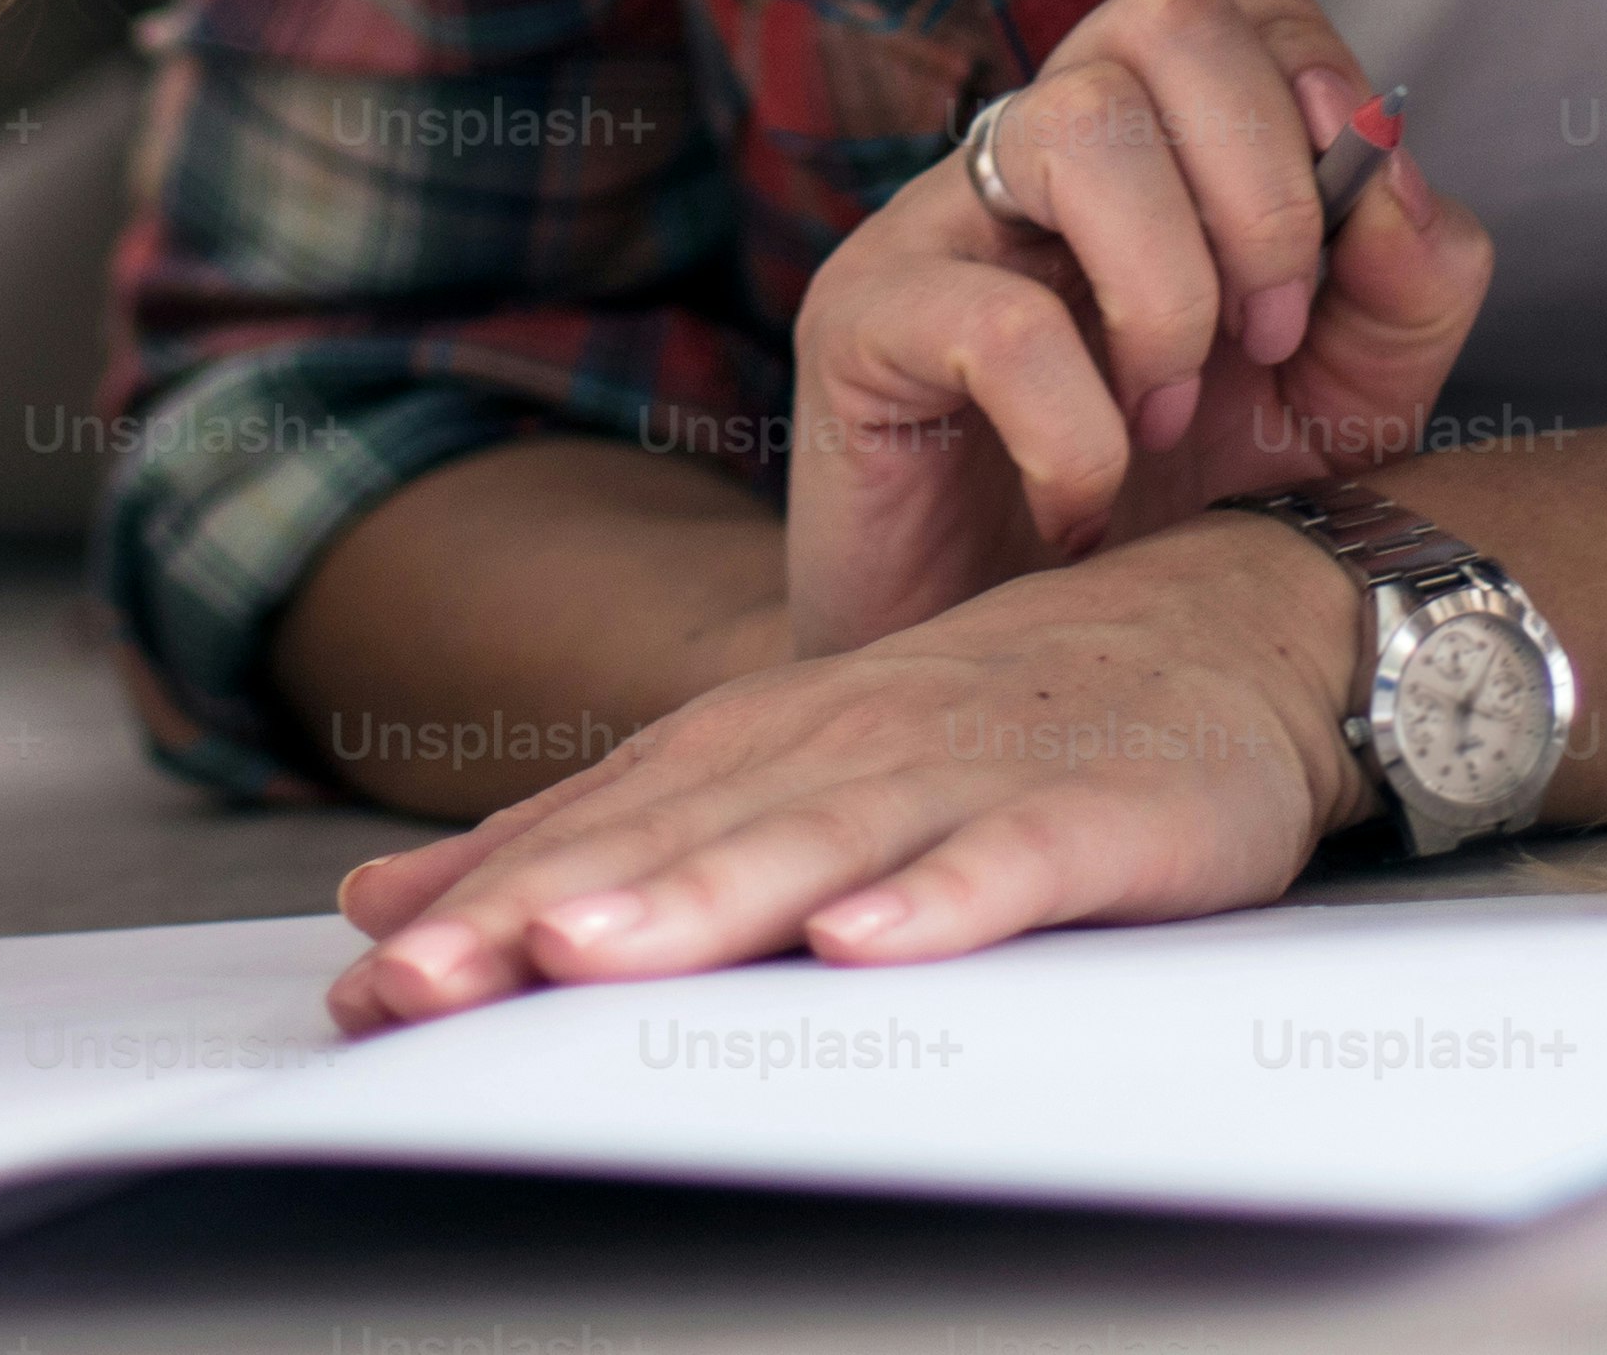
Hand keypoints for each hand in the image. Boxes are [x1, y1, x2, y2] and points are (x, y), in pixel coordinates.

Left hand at [326, 509, 1368, 1032]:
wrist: (1233, 626)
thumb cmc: (997, 719)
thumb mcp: (780, 762)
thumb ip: (596, 834)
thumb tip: (386, 907)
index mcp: (763, 737)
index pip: (602, 825)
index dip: (486, 901)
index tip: (372, 980)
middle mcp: (846, 741)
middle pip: (680, 835)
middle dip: (549, 909)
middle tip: (433, 979)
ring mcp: (969, 770)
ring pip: (818, 843)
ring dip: (704, 899)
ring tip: (598, 953)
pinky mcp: (1093, 814)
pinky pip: (1009, 862)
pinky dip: (939, 900)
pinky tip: (870, 941)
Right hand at [781, 0, 1487, 654]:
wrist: (1033, 682)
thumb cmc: (1185, 520)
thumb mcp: (1352, 402)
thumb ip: (1411, 283)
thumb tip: (1395, 180)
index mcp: (1157, 124)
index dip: (1299, 34)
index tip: (1339, 188)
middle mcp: (1040, 139)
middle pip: (1167, 13)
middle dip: (1268, 187)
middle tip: (1269, 337)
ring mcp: (938, 219)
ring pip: (1081, 127)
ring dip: (1174, 295)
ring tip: (1171, 417)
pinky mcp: (860, 325)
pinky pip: (998, 318)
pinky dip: (1084, 428)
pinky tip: (1088, 497)